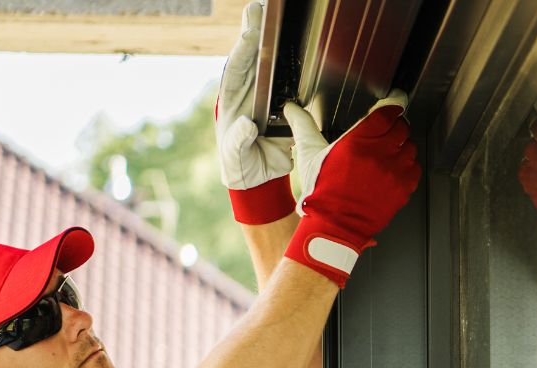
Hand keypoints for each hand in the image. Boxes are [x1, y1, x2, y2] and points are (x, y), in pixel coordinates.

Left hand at [215, 1, 295, 224]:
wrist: (261, 181)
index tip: (249, 35)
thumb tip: (248, 125)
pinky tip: (305, 51)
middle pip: (254, 57)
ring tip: (281, 19)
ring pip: (275, 66)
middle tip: (261, 9)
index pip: (236, 70)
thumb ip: (238, 142)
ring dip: (279, 45)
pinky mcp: (289, 106)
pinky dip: (299, 70)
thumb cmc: (240, 167)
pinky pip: (294, 86)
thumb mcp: (235, 158)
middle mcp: (251, 92)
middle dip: (257, 32)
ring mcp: (270, 97)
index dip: (242, 52)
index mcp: (232, 100)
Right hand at [280, 91, 421, 287]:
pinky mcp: (402, 190)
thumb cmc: (321, 194)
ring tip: (389, 155)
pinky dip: (408, 168)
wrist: (333, 226)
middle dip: (395, 127)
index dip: (393, 106)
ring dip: (402, 148)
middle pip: (401, 128)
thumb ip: (304, 125)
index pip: (387, 112)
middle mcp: (379, 154)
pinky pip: (414, 169)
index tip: (394, 104)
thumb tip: (292, 109)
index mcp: (357, 141)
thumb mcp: (309, 154)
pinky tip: (395, 171)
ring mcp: (393, 172)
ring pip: (410, 147)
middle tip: (388, 133)